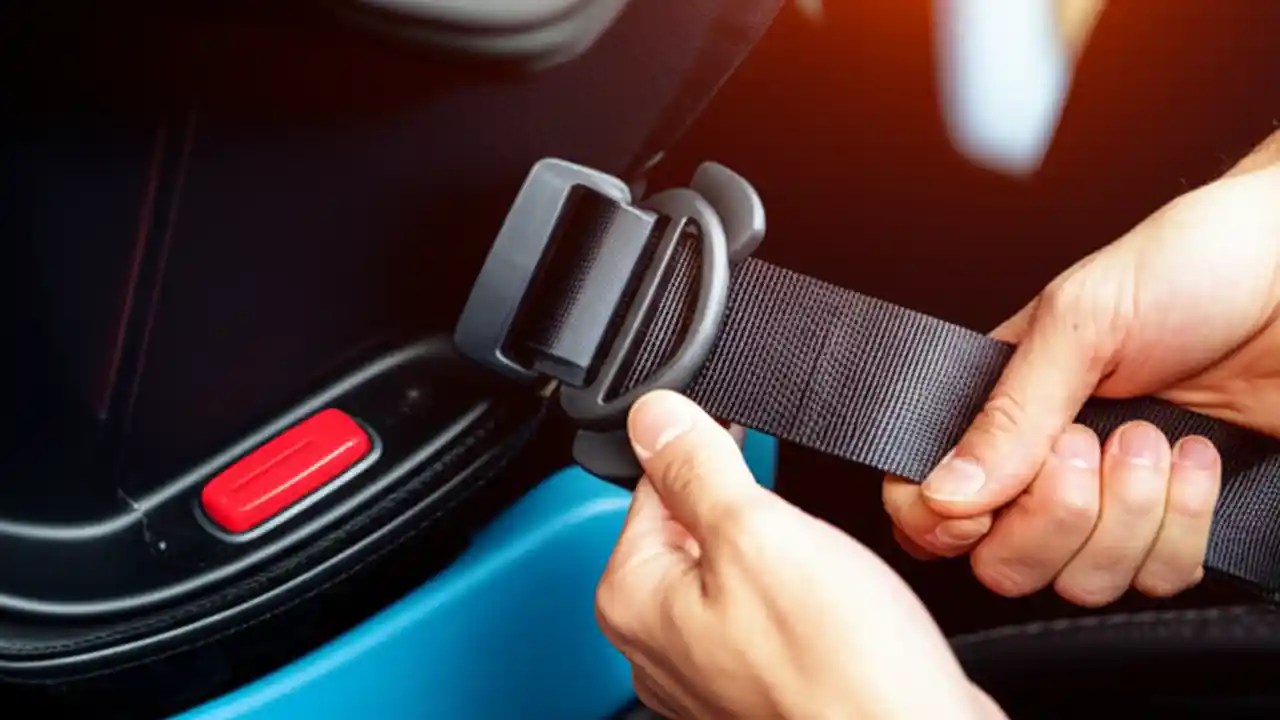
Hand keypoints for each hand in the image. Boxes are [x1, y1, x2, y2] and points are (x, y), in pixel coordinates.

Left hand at [596, 390, 1004, 719]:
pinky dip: (797, 592)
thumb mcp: (758, 533)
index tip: (741, 436)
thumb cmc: (839, 671)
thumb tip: (654, 416)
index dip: (702, 448)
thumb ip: (697, 466)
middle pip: (690, 526)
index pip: (649, 484)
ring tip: (820, 569)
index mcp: (634, 598)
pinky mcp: (761, 683)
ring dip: (778, 548)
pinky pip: (767, 610)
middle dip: (745, 504)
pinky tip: (830, 603)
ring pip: (736, 567)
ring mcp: (711, 669)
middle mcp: (660, 642)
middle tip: (794, 524)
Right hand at [884, 129, 1279, 606]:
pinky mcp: (1178, 524)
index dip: (941, 519)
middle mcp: (1045, 465)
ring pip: (1081, 581)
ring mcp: (1111, 501)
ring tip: (1155, 436)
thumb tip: (943, 491)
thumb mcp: (1081, 320)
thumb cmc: (1197, 265)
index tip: (983, 500)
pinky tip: (1196, 458)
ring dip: (1127, 512)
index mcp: (1000, 407)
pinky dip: (1183, 524)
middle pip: (1003, 563)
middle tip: (1089, 443)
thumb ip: (1008, 411)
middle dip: (1054, 514)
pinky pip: (1157, 579)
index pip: (926, 501)